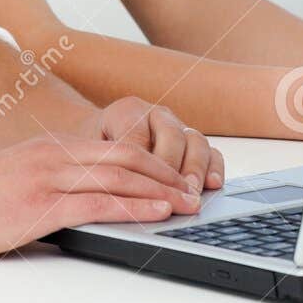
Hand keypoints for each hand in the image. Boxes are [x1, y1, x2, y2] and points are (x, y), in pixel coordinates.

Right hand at [0, 135, 203, 260]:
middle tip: (196, 188)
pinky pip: (96, 202)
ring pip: (118, 176)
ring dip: (160, 189)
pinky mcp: (37, 206)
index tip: (177, 176)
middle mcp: (51, 156)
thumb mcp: (13, 184)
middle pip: (125, 157)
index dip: (152, 161)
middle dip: (167, 172)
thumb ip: (48, 189)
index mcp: (48, 150)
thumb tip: (79, 210)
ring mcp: (45, 179)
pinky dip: (133, 205)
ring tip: (188, 202)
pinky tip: (156, 212)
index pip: (113, 149)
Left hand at [78, 96, 224, 194]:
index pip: (136, 133)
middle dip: (171, 164)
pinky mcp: (193, 146)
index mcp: (127, 111)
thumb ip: (98, 161)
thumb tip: (111, 183)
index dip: (139, 158)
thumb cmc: (93, 148)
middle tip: (172, 188)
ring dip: (195, 168)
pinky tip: (213, 184)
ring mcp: (179, 128)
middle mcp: (157, 116)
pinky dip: (214, 168)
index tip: (139, 180)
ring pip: (195, 141)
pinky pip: (211, 153)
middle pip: (171, 135)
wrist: (101, 138)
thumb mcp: (88, 150)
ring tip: (192, 191)